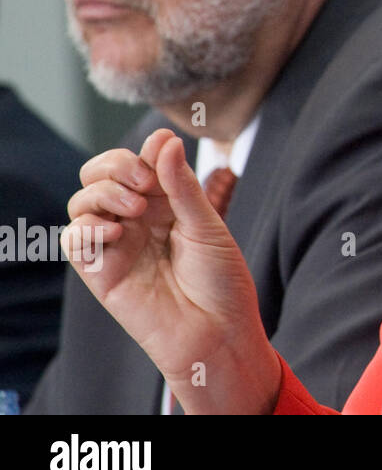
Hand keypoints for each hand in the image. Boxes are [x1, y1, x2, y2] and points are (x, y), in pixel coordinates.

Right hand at [62, 128, 281, 413]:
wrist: (217, 332)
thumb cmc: (221, 281)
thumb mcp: (207, 225)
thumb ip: (181, 185)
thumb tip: (164, 138)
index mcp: (166, 203)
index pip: (137, 161)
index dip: (143, 151)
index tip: (160, 151)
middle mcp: (137, 219)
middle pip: (99, 174)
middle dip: (115, 165)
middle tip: (144, 182)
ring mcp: (117, 244)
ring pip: (82, 200)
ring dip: (103, 192)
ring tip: (136, 208)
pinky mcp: (101, 272)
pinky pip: (74, 239)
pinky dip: (87, 226)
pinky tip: (116, 232)